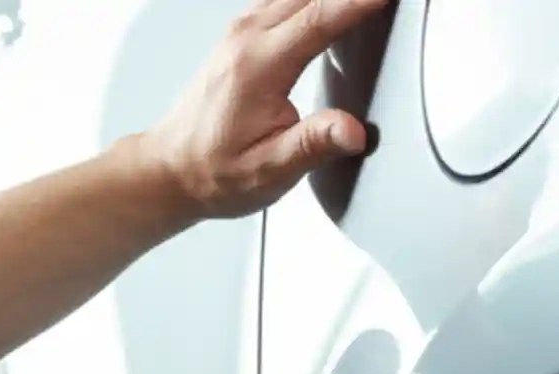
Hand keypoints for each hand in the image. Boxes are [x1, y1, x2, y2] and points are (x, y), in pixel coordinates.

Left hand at [144, 0, 388, 219]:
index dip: (359, 1)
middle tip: (385, 0)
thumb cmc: (215, 171)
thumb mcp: (269, 170)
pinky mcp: (242, 34)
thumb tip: (352, 131)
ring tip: (367, 2)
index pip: (320, 19)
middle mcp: (246, 39)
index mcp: (257, 67)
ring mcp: (241, 32)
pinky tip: (329, 6)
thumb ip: (313, 145)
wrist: (173, 170)